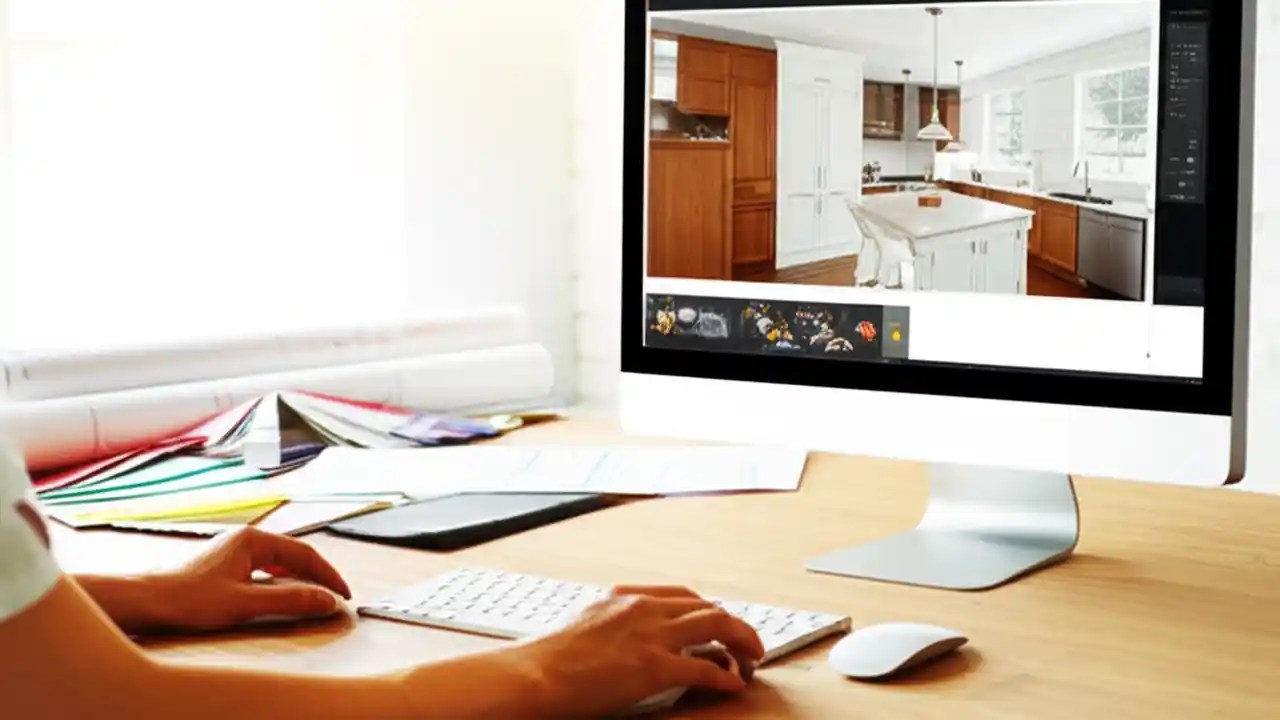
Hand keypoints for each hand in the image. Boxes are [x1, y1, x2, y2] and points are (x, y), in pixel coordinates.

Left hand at [82, 527, 351, 633]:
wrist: (145, 601)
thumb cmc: (188, 599)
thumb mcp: (246, 603)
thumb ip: (290, 600)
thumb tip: (326, 601)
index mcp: (253, 539)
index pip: (305, 553)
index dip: (328, 575)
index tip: (342, 594)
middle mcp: (245, 539)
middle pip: (293, 554)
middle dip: (317, 575)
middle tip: (333, 597)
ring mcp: (233, 550)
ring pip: (278, 561)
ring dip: (299, 578)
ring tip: (313, 596)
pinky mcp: (224, 565)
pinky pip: (263, 568)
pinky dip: (280, 581)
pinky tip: (280, 594)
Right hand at [509, 585, 764, 718]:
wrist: (534, 674)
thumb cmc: (548, 658)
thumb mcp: (584, 625)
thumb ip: (612, 625)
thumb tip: (623, 641)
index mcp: (625, 597)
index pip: (682, 595)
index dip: (707, 610)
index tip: (718, 624)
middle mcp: (643, 608)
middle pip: (707, 607)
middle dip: (733, 624)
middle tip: (747, 642)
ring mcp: (651, 636)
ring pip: (718, 625)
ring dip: (742, 641)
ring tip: (753, 658)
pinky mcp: (654, 667)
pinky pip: (706, 668)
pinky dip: (726, 676)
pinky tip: (734, 684)